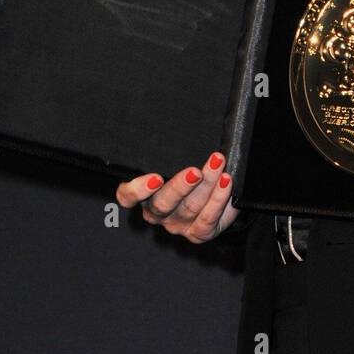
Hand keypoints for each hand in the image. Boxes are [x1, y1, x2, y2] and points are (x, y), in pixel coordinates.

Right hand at [115, 151, 241, 243]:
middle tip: (195, 172)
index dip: (137, 190)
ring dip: (207, 184)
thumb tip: (180, 120)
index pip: (127, 196)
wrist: (216, 199)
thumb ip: (169, 152)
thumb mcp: (175, 162)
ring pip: (190, 207)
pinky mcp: (198, 233)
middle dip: (180, 187)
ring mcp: (177, 225)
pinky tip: (226, 182)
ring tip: (218, 163)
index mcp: (144, 195)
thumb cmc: (189, 174)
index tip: (155, 177)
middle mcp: (158, 213)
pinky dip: (218, 199)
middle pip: (162, 204)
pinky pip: (207, 219)